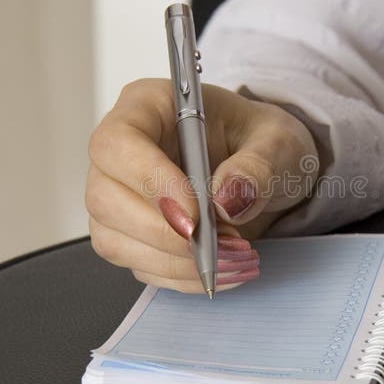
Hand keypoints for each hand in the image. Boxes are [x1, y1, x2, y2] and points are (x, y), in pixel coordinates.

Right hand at [86, 79, 318, 292]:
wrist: (269, 173)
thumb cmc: (263, 142)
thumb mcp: (278, 141)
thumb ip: (258, 165)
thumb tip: (227, 199)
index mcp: (148, 107)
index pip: (118, 143)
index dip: (149, 181)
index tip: (196, 215)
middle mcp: (122, 153)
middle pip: (104, 197)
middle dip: (162, 232)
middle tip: (221, 244)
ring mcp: (120, 197)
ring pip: (113, 239)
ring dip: (174, 261)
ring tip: (233, 257)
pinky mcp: (132, 236)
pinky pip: (140, 266)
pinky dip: (183, 277)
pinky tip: (222, 269)